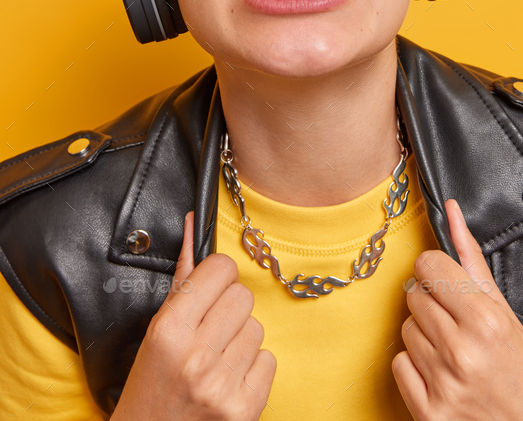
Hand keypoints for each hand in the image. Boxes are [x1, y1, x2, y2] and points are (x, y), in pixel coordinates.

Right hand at [111, 211, 276, 419]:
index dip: (217, 275)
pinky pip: (269, 360)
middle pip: (243, 296)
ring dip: (241, 339)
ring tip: (217, 358)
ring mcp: (222, 386)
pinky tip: (230, 378)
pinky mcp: (244, 410)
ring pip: (257, 327)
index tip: (209, 288)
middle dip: (229, 308)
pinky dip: (253, 368)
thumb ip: (182, 277)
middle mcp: (196, 357)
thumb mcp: (156, 330)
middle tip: (211, 328)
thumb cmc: (150, 385)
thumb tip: (194, 223)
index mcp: (169, 331)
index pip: (219, 269)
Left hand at [392, 199, 522, 419]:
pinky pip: (399, 366)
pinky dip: (415, 367)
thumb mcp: (504, 311)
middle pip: (414, 297)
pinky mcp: (429, 413)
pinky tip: (441, 372)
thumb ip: (471, 257)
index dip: (435, 270)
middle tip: (456, 322)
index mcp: (484, 319)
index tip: (444, 281)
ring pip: (405, 330)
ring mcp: (444, 384)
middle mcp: (461, 350)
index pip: (428, 265)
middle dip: (432, 304)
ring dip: (424, 335)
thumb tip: (451, 209)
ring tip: (453, 349)